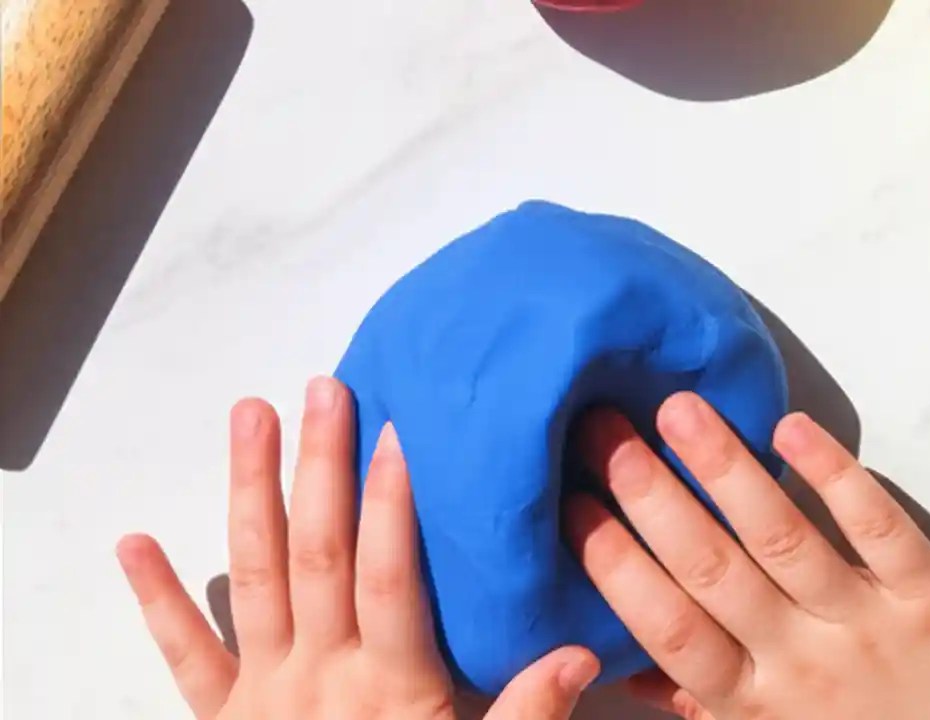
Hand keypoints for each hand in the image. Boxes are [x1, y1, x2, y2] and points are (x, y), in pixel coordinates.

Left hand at [118, 377, 598, 719]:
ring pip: (254, 577)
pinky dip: (157, 598)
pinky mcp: (221, 713)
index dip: (392, 507)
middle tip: (324, 389)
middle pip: (317, 557)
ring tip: (249, 415)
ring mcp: (263, 691)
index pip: (389, 580)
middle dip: (322, 469)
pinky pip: (185, 654)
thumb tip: (581, 653)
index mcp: (390, 687)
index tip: (396, 432)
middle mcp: (319, 675)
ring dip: (250, 493)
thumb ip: (526, 716)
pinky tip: (134, 540)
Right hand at [566, 392, 929, 719]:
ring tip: (679, 411)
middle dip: (653, 498)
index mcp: (753, 703)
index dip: (617, 568)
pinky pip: (881, 531)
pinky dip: (836, 478)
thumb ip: (701, 703)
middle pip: (713, 571)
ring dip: (726, 470)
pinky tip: (791, 430)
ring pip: (783, 539)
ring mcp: (868, 624)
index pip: (670, 629)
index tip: (571, 507)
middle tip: (605, 432)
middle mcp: (802, 661)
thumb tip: (620, 667)